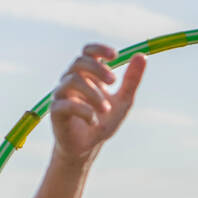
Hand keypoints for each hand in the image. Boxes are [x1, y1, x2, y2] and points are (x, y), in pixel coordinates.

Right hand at [49, 44, 146, 162]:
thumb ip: (131, 81)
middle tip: (114, 82)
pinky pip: (66, 104)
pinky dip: (84, 111)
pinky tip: (94, 121)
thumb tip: (142, 56)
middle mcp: (71, 80)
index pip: (88, 52)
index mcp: (87, 75)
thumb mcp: (123, 102)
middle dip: (98, 69)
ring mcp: (61, 94)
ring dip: (93, 94)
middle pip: (79, 62)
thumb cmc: (103, 122)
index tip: (115, 55)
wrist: (87, 148)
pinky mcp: (55, 111)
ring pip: (72, 81)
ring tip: (106, 110)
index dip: (99, 49)